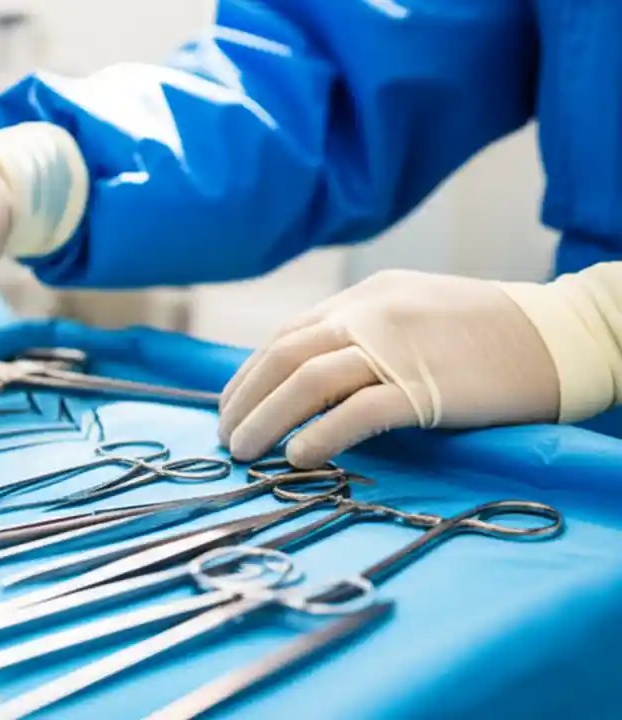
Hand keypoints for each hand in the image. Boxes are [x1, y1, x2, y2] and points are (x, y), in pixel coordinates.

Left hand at [217, 270, 559, 467]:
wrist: (563, 335)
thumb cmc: (490, 333)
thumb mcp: (414, 312)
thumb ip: (363, 332)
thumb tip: (310, 375)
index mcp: (365, 297)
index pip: (287, 335)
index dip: (250, 374)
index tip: (231, 406)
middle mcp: (371, 314)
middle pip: (284, 356)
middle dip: (245, 399)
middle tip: (226, 437)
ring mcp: (396, 347)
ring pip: (307, 380)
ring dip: (266, 418)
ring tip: (245, 452)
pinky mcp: (424, 386)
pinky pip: (357, 411)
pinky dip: (320, 434)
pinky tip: (299, 457)